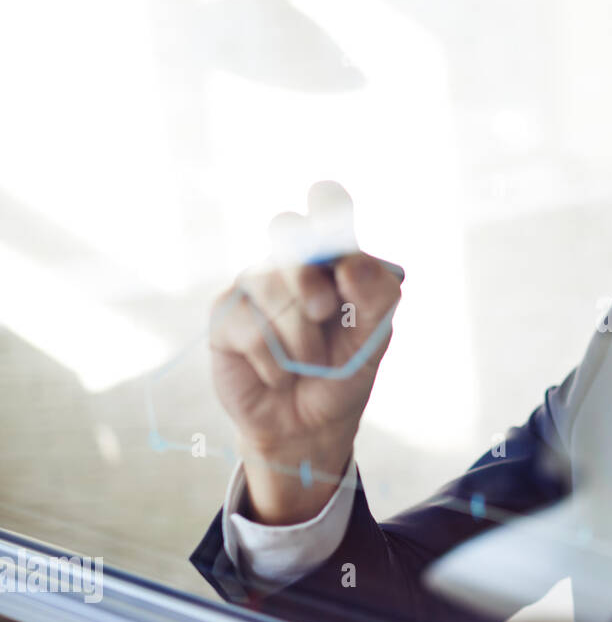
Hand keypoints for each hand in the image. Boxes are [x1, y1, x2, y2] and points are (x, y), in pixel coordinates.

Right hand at [208, 182, 401, 523]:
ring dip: (300, 339)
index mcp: (332, 256)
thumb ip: (376, 295)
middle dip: (307, 273)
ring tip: (309, 363)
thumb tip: (351, 263)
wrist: (310, 423)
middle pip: (287, 229)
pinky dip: (274, 361)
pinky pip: (249, 328)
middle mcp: (290, 261)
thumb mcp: (375, 335)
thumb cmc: (344, 369)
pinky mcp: (225, 315)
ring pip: (273, 288)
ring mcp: (253, 284)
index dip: (326, 199)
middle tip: (324, 311)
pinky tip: (279, 372)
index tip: (327, 206)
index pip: (327, 204)